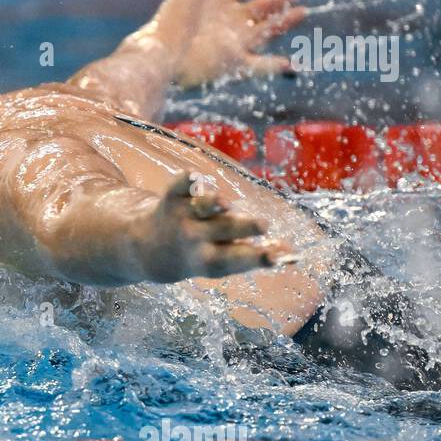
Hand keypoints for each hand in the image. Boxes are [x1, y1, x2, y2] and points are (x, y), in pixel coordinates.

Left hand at [137, 172, 294, 281]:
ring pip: (201, 208)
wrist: (147, 249)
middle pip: (224, 230)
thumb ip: (253, 256)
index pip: (238, 259)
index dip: (259, 257)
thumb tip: (294, 255)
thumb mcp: (222, 262)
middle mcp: (197, 239)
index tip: (279, 256)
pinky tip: (192, 177)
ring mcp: (183, 217)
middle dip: (243, 227)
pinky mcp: (172, 198)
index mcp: (211, 259)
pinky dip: (184, 181)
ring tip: (223, 203)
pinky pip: (178, 187)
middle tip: (263, 225)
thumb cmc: (199, 254)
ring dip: (212, 204)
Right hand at [139, 0, 306, 89]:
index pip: (270, 27)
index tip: (302, 11)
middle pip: (259, 7)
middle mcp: (229, 20)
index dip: (286, 20)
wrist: (165, 51)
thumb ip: (264, 66)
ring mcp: (215, 2)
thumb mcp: (237, 66)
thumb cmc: (198, 64)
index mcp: (240, 38)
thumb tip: (292, 68)